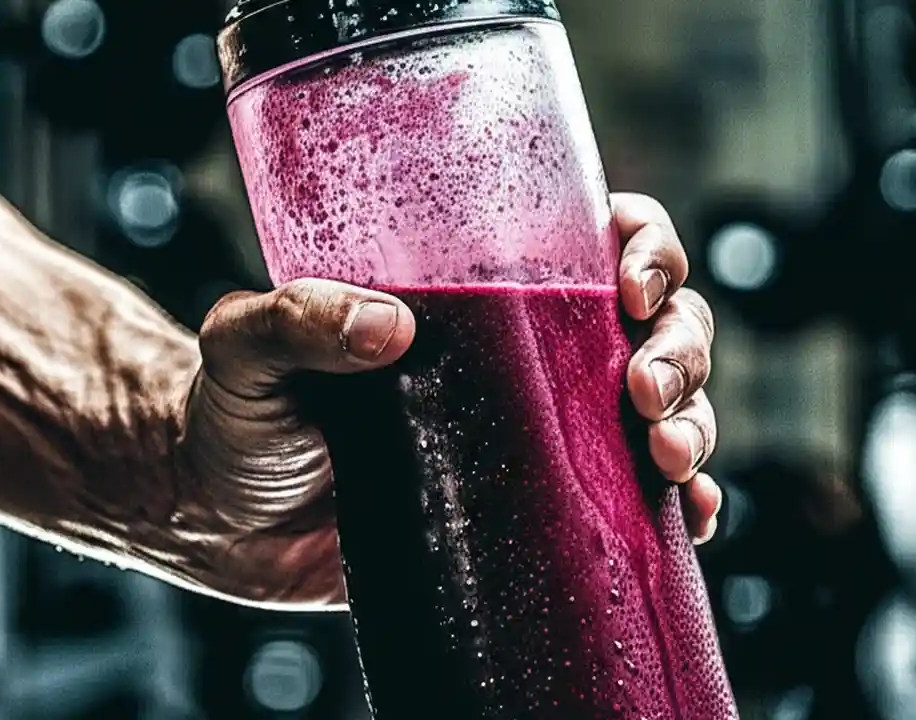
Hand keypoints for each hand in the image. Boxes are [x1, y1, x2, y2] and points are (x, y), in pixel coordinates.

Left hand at [178, 192, 717, 606]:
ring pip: (664, 408)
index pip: (590, 239)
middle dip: (678, 347)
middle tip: (642, 390)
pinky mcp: (533, 511)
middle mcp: (522, 356)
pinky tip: (684, 512)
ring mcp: (536, 435)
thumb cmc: (238, 413)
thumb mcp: (246, 345)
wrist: (222, 519)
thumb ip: (296, 318)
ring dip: (693, 422)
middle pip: (654, 324)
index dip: (642, 247)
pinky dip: (679, 503)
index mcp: (472, 294)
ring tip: (663, 453)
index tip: (629, 284)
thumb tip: (390, 325)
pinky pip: (633, 503)